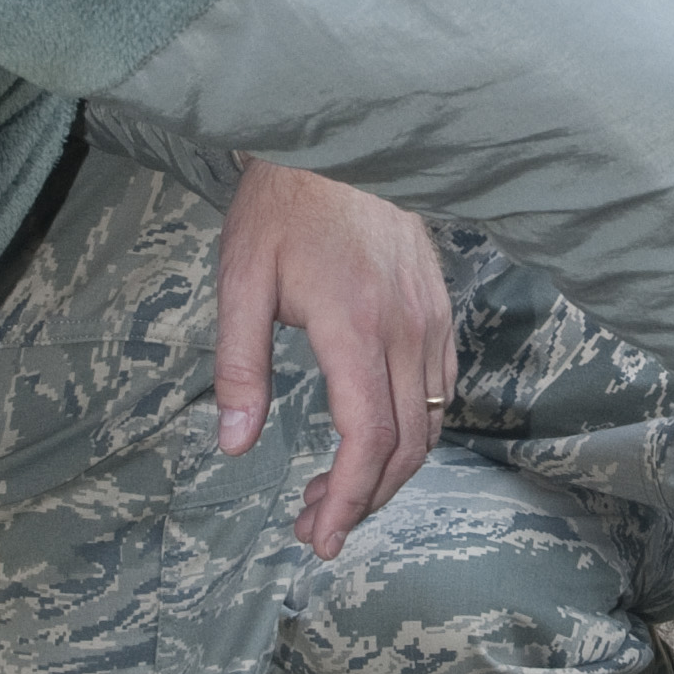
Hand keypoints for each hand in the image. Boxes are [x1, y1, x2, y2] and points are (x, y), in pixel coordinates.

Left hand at [214, 160, 456, 562]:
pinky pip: (439, 388)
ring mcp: (430, 317)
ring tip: (337, 494)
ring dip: (388, 471)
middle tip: (318, 528)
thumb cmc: (281, 204)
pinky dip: (412, 430)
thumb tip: (234, 445)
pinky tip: (374, 439)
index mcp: (354, 325)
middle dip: (366, 499)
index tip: (323, 536)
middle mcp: (405, 328)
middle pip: (406, 444)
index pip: (369, 439)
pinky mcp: (438, 307)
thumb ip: (239, 366)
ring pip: (428, 422)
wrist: (335, 136)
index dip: (351, 499)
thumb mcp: (241, 280)